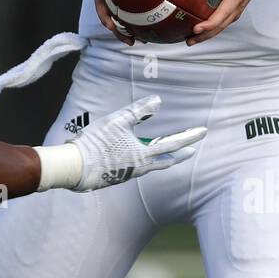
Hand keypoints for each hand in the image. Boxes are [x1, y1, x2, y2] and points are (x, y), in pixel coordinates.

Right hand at [69, 95, 206, 190]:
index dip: (189, 137)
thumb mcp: (117, 121)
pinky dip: (146, 162)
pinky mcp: (117, 176)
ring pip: (152, 166)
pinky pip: (138, 168)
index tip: (203, 132)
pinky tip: (139, 158)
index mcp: (143, 154)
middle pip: (166, 160)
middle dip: (180, 153)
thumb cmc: (96, 143)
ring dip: (163, 159)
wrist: (75, 168)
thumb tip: (158, 101)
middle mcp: (140, 167)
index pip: (173, 144)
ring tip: (167, 154)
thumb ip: (138, 111)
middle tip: (191, 150)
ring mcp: (128, 173)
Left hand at [180, 0, 263, 45]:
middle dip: (212, 22)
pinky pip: (221, 25)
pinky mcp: (234, 13)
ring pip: (224, 23)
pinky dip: (208, 34)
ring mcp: (238, 6)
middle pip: (227, 11)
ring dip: (208, 34)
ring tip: (189, 40)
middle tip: (196, 28)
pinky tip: (191, 39)